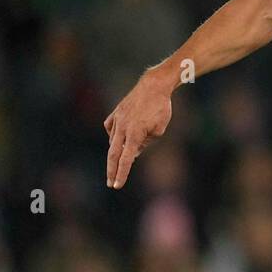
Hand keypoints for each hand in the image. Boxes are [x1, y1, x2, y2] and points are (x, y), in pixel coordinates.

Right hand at [103, 72, 173, 188]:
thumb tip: (133, 152)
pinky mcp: (115, 113)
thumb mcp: (159, 130)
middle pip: (113, 154)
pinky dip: (115, 135)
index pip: (126, 159)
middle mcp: (122, 128)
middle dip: (112, 171)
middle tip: (111, 183)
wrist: (153, 85)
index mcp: (134, 134)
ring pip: (113, 141)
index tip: (117, 185)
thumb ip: (145, 143)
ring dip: (118, 150)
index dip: (121, 173)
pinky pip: (111, 128)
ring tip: (124, 154)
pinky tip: (119, 138)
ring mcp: (117, 120)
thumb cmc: (160, 108)